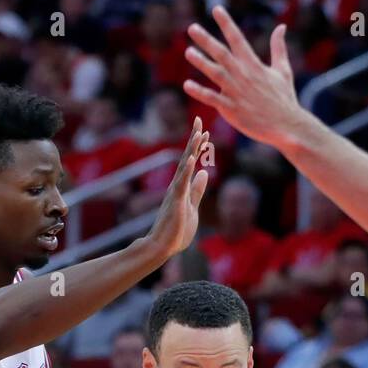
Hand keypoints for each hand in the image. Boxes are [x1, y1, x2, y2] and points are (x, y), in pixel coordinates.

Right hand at [145, 117, 210, 257]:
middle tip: (199, 119)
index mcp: (182, 187)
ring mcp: (175, 192)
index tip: (205, 130)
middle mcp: (177, 185)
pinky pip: (181, 183)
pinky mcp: (175, 202)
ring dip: (192, 149)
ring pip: (185, 166)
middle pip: (187, 157)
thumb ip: (197, 190)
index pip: (191, 162)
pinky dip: (186, 170)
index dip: (198, 146)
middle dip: (194, 139)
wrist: (162, 248)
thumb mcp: (192, 207)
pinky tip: (191, 158)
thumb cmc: (176, 231)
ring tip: (199, 132)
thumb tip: (204, 172)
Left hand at [184, 8, 308, 149]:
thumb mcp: (283, 70)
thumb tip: (281, 27)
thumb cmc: (284, 99)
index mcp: (254, 65)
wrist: (287, 126)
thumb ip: (279, 47)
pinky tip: (187, 85)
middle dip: (206, 40)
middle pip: (222, 53)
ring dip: (201, 62)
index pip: (237, 39)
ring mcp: (236, 92)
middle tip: (192, 28)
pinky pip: (212, 99)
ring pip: (215, 73)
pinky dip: (200, 92)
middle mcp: (243, 75)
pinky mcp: (232, 109)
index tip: (216, 10)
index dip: (226, 23)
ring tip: (188, 51)